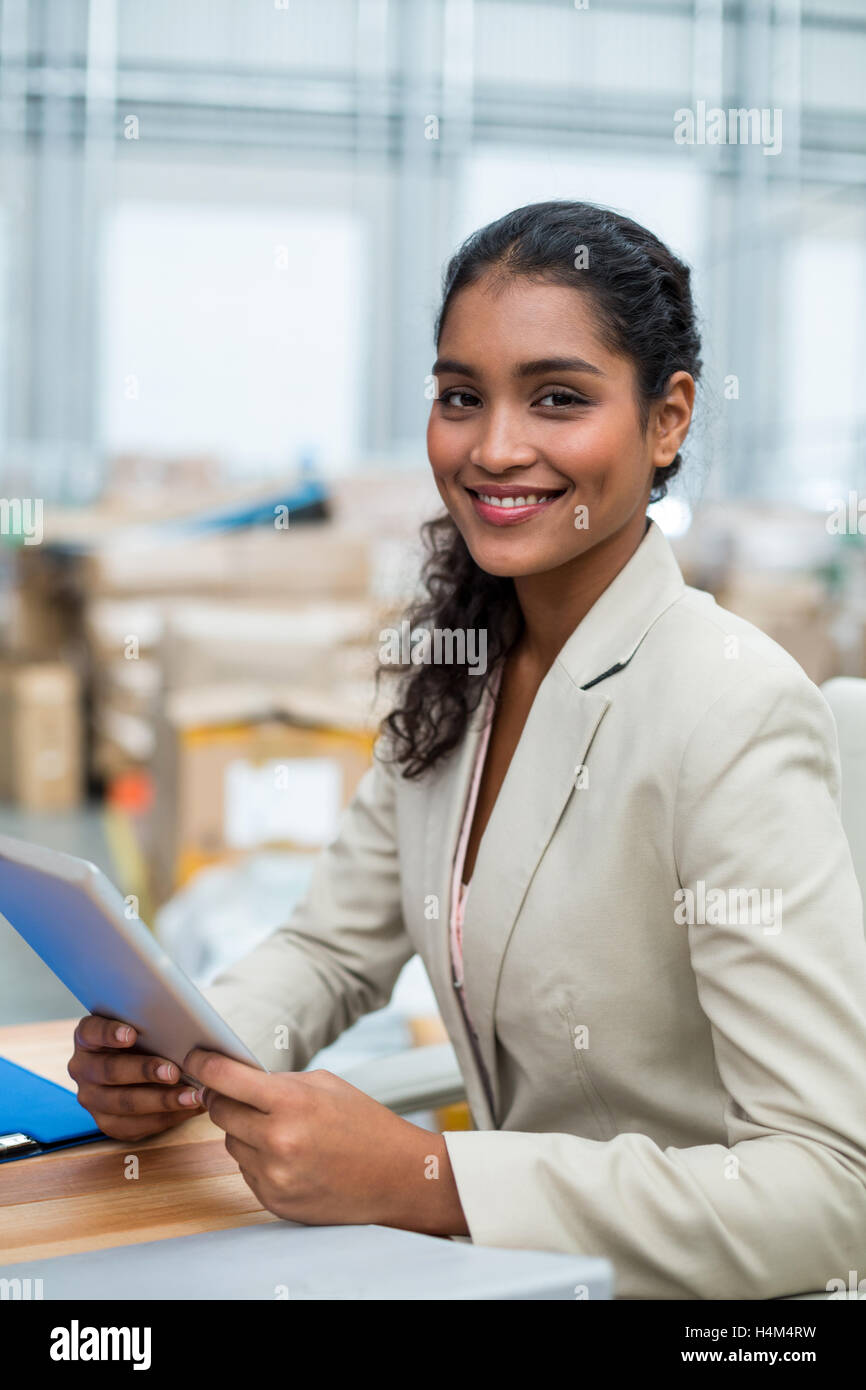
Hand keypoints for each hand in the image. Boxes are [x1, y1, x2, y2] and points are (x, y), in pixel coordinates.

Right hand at [67, 1014, 205, 1140]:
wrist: (136, 1070)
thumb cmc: (144, 1040)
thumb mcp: (142, 1028)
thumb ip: (151, 1026)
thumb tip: (185, 1031)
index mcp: (87, 1038)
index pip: (92, 1032)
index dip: (109, 1034)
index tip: (131, 1034)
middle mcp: (83, 1069)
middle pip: (110, 1071)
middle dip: (145, 1071)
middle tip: (173, 1071)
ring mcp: (92, 1099)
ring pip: (124, 1104)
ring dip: (161, 1101)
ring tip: (190, 1096)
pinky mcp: (107, 1123)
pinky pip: (134, 1125)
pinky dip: (166, 1118)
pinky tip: (188, 1109)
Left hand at [183, 1048, 469, 1235]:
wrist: (398, 1178)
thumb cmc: (365, 1124)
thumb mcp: (325, 1085)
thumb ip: (278, 1081)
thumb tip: (235, 1078)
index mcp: (292, 1103)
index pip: (226, 1078)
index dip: (203, 1064)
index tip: (193, 1056)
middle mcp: (277, 1141)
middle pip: (219, 1112)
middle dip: (223, 1099)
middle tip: (235, 1093)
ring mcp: (274, 1176)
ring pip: (231, 1143)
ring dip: (244, 1132)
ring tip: (280, 1129)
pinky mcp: (274, 1201)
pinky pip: (247, 1172)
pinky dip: (258, 1160)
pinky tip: (289, 1156)